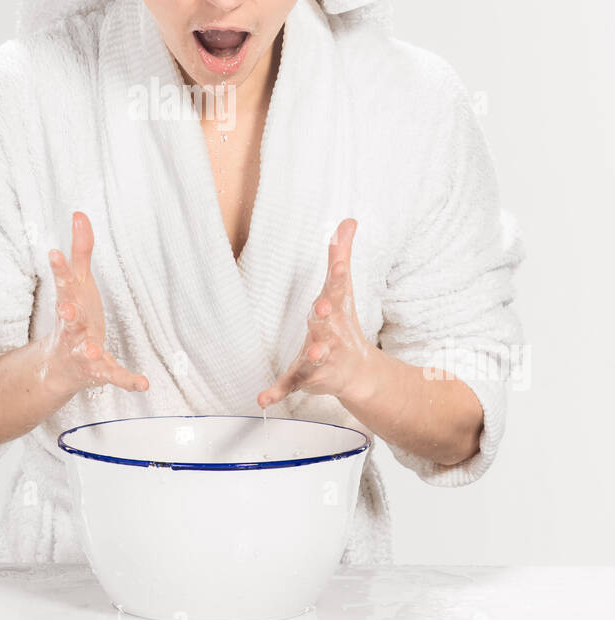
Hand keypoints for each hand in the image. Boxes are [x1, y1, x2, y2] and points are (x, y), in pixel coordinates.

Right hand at [40, 211, 149, 400]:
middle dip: (67, 312)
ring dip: (89, 350)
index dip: (60, 269)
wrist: (59, 366)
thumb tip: (79, 214)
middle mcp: (72, 328)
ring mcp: (82, 350)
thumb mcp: (78, 283)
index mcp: (69, 303)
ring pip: (84, 350)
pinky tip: (143, 384)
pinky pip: (112, 375)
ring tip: (94, 351)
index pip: (63, 284)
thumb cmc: (74, 316)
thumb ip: (81, 251)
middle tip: (65, 307)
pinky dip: (127, 380)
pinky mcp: (97, 371)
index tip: (54, 252)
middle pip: (68, 318)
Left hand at [257, 218, 378, 407]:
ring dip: (314, 355)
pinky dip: (276, 392)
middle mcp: (332, 333)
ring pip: (317, 357)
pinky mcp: (306, 378)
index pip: (337, 288)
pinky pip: (290, 385)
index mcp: (335, 309)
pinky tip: (263, 399)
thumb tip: (348, 220)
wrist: (356, 372)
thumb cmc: (343, 323)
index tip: (339, 262)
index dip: (337, 274)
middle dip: (326, 316)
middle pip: (328, 324)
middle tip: (324, 308)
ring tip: (313, 354)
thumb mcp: (340, 289)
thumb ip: (340, 254)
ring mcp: (322, 358)